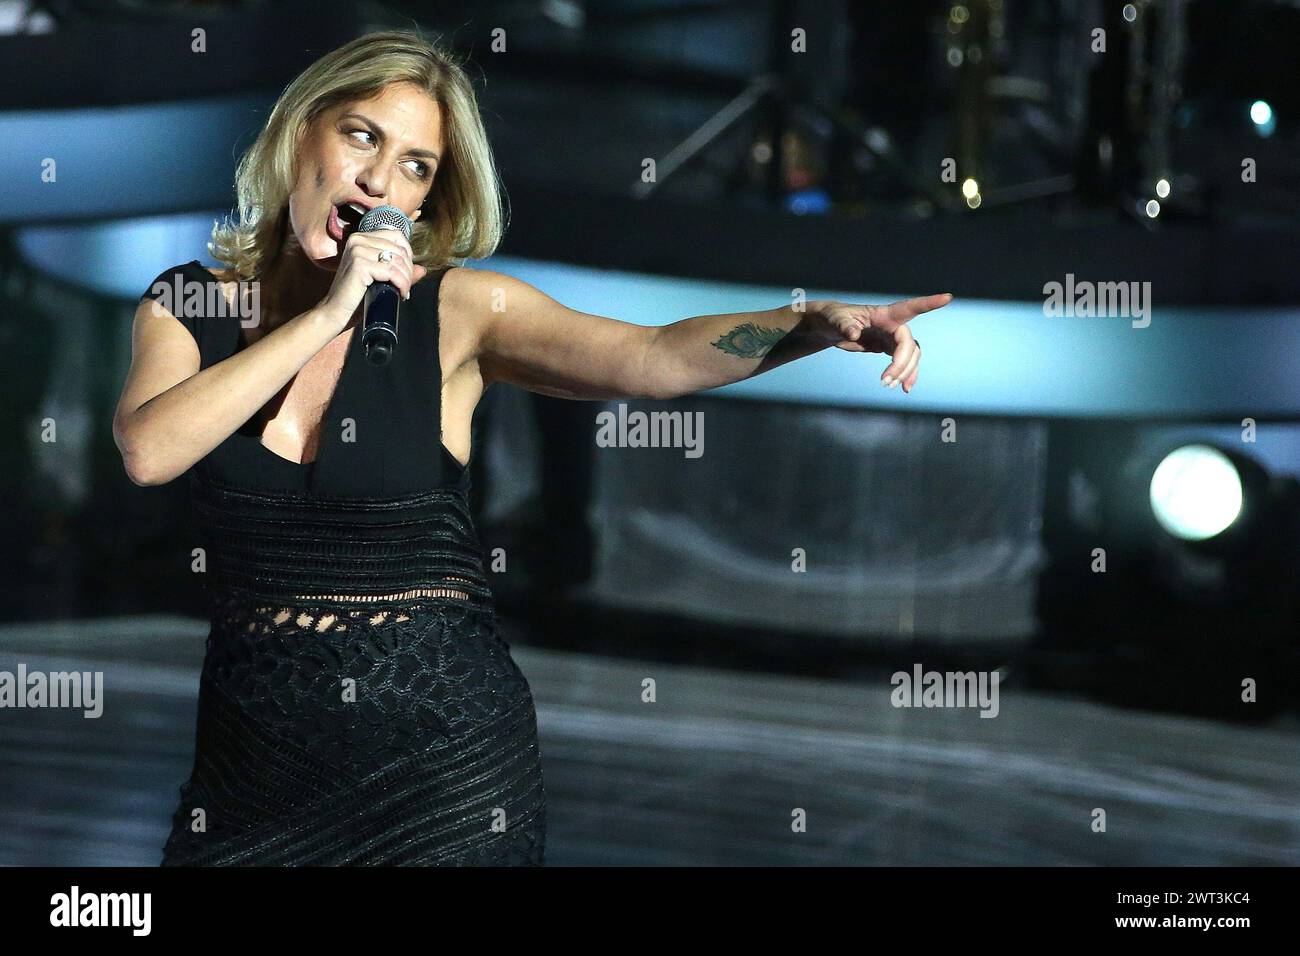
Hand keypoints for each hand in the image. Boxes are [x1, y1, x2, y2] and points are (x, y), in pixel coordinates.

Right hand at [316, 227, 429, 329]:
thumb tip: (423, 269)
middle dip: (408, 270)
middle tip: (405, 287)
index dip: (407, 253)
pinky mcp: (360, 264)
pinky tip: (401, 294)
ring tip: (403, 292)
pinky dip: (402, 284)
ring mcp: (358, 250)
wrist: (335, 312)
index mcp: (361, 238)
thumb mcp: (380, 279)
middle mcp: (358, 239)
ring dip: (406, 279)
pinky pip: (392, 272)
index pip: (396, 235)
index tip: (406, 272)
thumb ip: (399, 272)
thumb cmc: (356, 297)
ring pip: (398, 261)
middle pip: (399, 249)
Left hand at [813, 293, 952, 392]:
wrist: (830, 328)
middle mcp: (893, 325)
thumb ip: (844, 325)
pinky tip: (905, 388)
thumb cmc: (833, 317)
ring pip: (910, 356)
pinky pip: (905, 362)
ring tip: (889, 386)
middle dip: (901, 364)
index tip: (947, 297)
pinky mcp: (889, 348)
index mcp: (884, 314)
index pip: (910, 307)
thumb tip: (853, 333)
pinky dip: (907, 375)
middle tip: (886, 382)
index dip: (929, 303)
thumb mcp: (835, 319)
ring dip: (904, 372)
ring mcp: (893, 337)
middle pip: (909, 344)